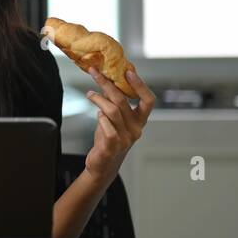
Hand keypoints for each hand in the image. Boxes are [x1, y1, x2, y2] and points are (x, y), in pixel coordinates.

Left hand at [83, 67, 154, 185]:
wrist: (103, 165)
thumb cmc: (109, 139)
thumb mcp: (114, 119)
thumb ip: (114, 103)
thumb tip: (107, 80)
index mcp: (139, 120)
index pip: (148, 101)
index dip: (140, 85)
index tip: (128, 71)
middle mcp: (136, 129)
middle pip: (123, 100)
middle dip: (108, 83)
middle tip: (95, 73)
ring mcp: (125, 139)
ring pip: (112, 111)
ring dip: (98, 99)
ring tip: (89, 94)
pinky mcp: (113, 147)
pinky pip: (108, 128)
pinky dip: (101, 119)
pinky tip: (97, 115)